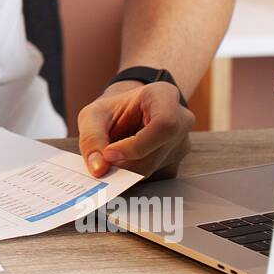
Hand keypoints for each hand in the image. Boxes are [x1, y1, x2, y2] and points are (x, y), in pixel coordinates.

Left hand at [78, 80, 193, 179]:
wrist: (124, 114)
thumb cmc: (112, 109)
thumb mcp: (93, 115)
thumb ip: (92, 137)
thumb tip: (99, 169)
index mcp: (164, 96)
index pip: (164, 124)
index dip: (136, 145)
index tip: (109, 154)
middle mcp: (181, 120)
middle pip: (157, 152)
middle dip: (124, 164)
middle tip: (101, 164)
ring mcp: (181, 145)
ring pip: (153, 169)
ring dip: (124, 171)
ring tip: (108, 159)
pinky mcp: (174, 165)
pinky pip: (151, 178)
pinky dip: (130, 176)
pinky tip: (120, 163)